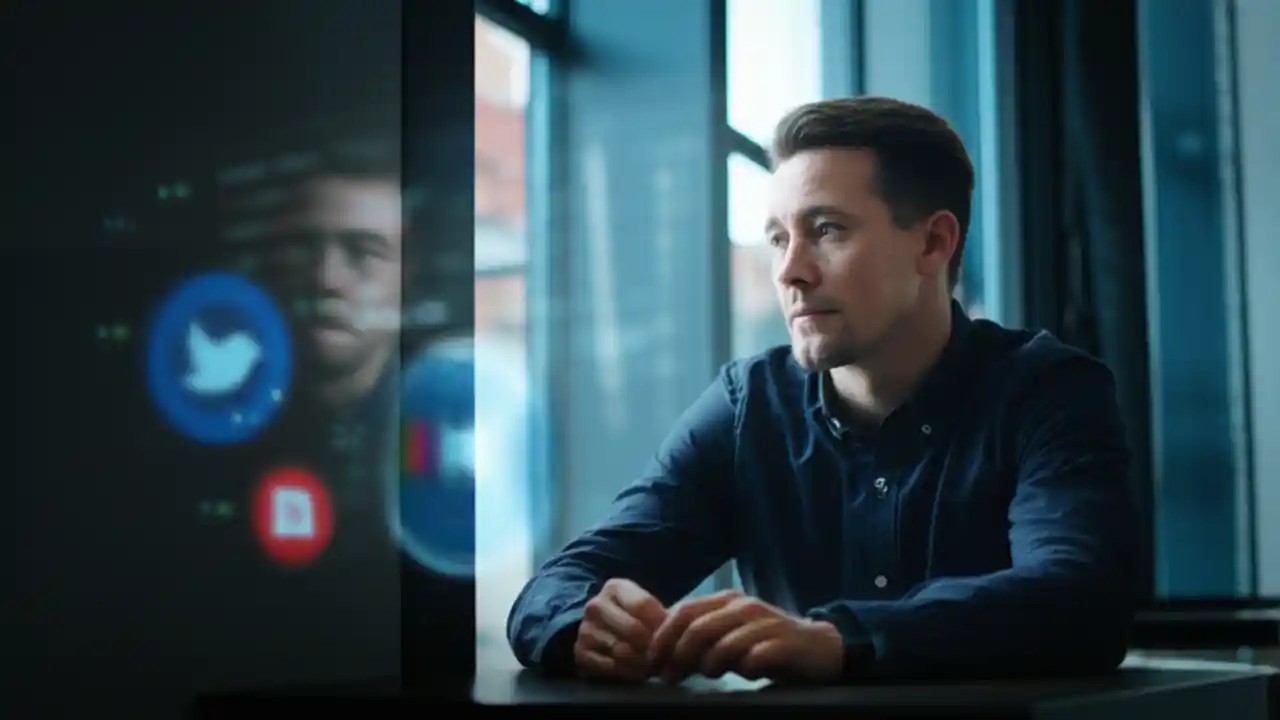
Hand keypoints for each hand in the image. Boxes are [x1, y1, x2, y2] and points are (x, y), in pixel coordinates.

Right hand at [573, 578, 668, 682]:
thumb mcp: (644, 607)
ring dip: (643, 663)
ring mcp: (585, 629)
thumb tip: (680, 633)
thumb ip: (660, 616)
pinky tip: (639, 673)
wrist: (600, 630)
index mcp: (614, 588)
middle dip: (654, 647)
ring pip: (622, 650)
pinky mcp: (580, 652)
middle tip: (667, 657)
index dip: (662, 624)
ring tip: (656, 666)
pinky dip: (628, 673)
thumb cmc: (632, 617)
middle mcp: (596, 605)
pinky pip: (609, 667)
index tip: (674, 637)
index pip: (643, 605)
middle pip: (633, 629)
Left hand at [647, 590, 843, 683]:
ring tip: (709, 675)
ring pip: (724, 644)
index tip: (651, 662)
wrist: (816, 647)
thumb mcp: (727, 635)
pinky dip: (744, 668)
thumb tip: (661, 656)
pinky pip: (756, 657)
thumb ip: (698, 638)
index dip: (662, 638)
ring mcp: (765, 623)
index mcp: (725, 600)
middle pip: (698, 627)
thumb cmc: (763, 644)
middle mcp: (743, 606)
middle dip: (678, 655)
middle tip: (670, 676)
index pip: (683, 612)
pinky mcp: (785, 643)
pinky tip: (745, 674)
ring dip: (709, 665)